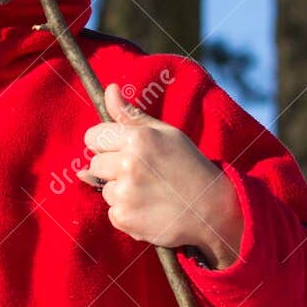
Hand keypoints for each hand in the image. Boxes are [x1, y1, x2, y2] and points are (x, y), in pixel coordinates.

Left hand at [78, 82, 243, 267]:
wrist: (212, 208)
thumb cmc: (187, 165)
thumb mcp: (165, 133)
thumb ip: (131, 114)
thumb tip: (110, 89)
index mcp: (137, 137)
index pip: (93, 137)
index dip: (105, 144)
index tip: (119, 150)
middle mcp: (128, 164)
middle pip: (95, 164)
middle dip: (112, 168)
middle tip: (142, 173)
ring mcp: (125, 193)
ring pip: (104, 189)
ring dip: (120, 192)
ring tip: (150, 192)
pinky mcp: (125, 218)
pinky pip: (112, 212)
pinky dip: (127, 213)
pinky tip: (149, 209)